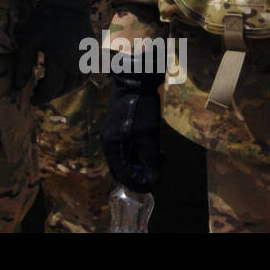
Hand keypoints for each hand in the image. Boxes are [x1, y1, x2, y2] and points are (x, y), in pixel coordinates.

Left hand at [14, 0, 91, 104]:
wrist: (68, 5)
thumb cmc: (45, 21)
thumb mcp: (29, 41)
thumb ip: (22, 65)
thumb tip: (18, 86)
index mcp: (59, 60)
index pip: (50, 88)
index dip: (40, 97)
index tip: (31, 101)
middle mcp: (77, 63)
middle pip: (64, 89)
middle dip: (50, 94)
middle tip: (37, 91)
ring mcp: (87, 60)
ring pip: (76, 85)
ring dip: (62, 89)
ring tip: (47, 84)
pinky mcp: (93, 56)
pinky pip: (85, 76)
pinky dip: (73, 82)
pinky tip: (62, 76)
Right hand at [101, 73, 164, 192]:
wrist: (135, 83)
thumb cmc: (140, 109)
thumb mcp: (148, 137)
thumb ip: (150, 160)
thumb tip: (154, 181)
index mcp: (111, 147)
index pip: (123, 175)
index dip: (139, 183)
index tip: (155, 185)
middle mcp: (108, 145)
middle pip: (122, 171)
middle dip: (140, 176)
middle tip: (158, 175)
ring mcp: (112, 138)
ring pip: (126, 162)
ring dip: (142, 165)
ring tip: (160, 159)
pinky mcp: (118, 133)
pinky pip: (128, 152)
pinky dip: (140, 155)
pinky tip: (155, 151)